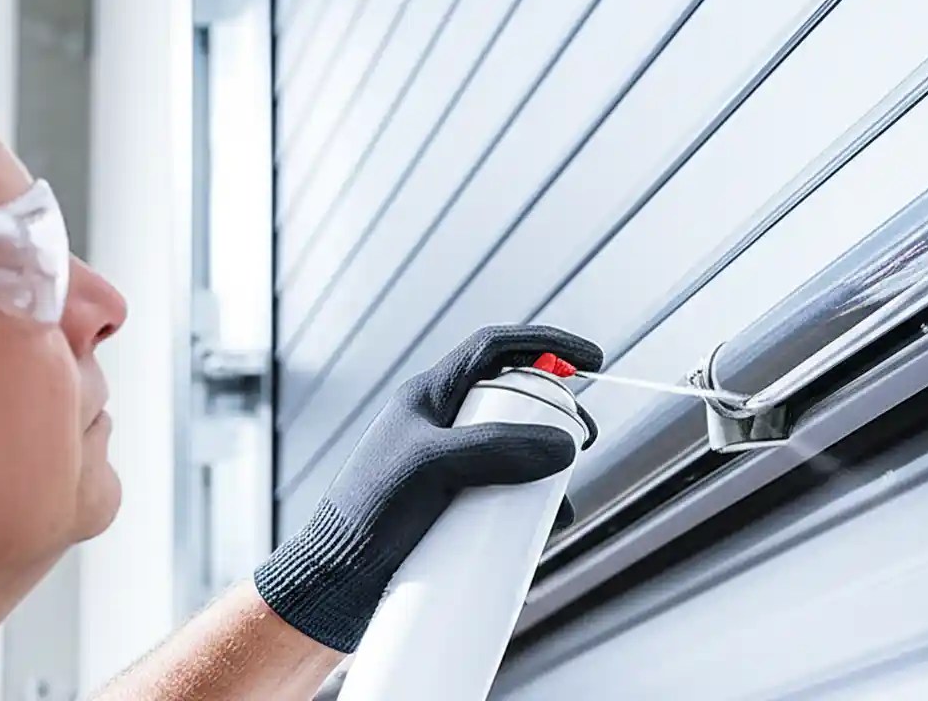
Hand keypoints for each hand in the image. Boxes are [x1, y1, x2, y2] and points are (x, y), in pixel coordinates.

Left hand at [255, 325, 602, 651]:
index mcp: (429, 396)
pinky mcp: (452, 508)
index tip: (593, 358)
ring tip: (564, 499)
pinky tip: (545, 528)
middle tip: (587, 437)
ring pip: (515, 452)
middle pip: (514, 401)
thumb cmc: (369, 514)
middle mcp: (440, 426)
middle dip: (558, 414)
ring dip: (548, 469)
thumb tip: (567, 445)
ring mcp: (447, 468)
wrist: (334, 584)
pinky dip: (531, 507)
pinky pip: (504, 496)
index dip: (546, 343)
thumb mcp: (433, 466)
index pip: (496, 348)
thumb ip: (497, 448)